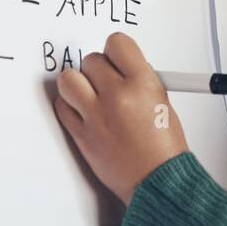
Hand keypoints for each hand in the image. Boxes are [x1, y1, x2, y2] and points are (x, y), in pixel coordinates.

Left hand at [53, 32, 187, 205]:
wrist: (158, 182)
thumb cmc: (164, 148)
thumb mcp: (162, 102)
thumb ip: (140, 80)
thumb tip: (120, 67)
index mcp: (143, 84)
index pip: (116, 43)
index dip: (115, 51)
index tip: (116, 59)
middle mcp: (117, 96)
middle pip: (91, 60)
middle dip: (98, 70)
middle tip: (107, 83)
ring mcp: (96, 115)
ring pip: (69, 79)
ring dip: (78, 84)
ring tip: (89, 95)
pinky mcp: (81, 134)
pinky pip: (62, 107)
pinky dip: (70, 107)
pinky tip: (83, 112)